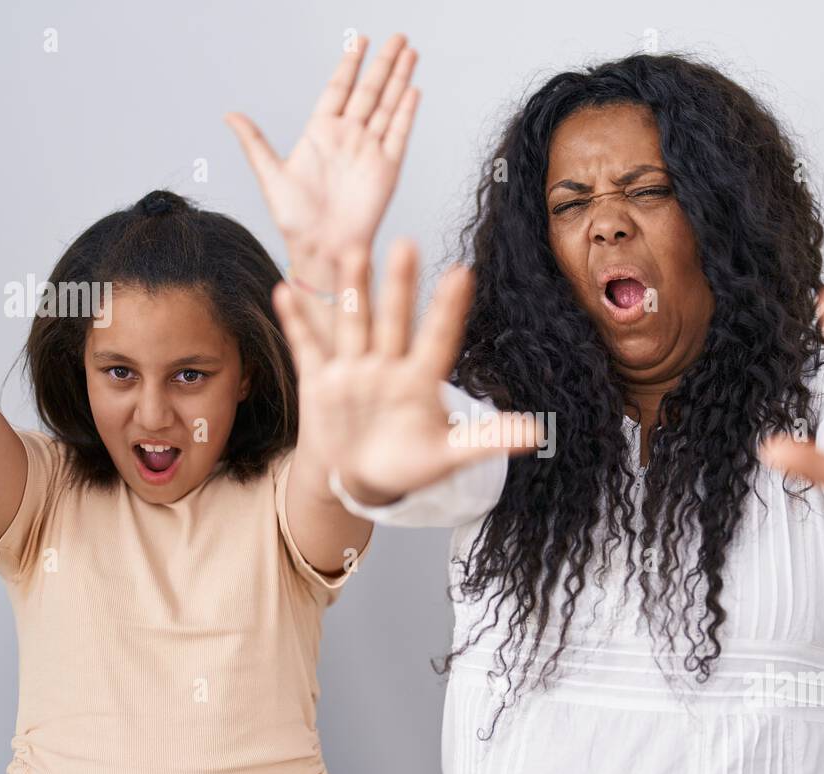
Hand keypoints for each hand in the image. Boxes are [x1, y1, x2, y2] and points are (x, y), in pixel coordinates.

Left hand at [225, 34, 418, 262]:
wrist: (322, 248)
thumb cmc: (295, 220)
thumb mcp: (270, 176)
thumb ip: (254, 142)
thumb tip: (229, 114)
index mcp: (320, 133)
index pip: (339, 89)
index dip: (350, 64)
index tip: (361, 42)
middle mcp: (348, 138)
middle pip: (369, 90)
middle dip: (383, 63)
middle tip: (397, 36)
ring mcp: (369, 151)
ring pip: (387, 106)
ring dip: (399, 80)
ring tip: (410, 53)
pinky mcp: (387, 169)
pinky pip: (398, 134)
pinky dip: (406, 113)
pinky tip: (412, 91)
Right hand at [273, 239, 543, 504]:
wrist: (359, 479)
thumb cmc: (408, 466)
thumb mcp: (448, 457)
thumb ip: (485, 441)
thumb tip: (536, 435)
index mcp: (421, 380)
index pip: (439, 338)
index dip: (449, 308)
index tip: (462, 274)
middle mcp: (388, 365)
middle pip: (395, 319)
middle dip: (399, 284)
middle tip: (407, 243)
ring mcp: (353, 369)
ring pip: (355, 321)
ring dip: (354, 289)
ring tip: (354, 251)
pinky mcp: (321, 380)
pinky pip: (308, 345)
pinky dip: (297, 320)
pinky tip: (287, 290)